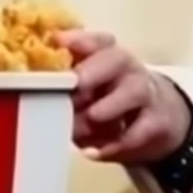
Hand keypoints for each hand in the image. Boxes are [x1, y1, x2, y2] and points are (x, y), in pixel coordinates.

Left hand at [59, 29, 191, 163]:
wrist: (156, 121)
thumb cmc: (109, 98)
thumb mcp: (89, 87)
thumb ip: (66, 83)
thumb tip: (35, 91)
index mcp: (106, 54)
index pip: (96, 40)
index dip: (78, 39)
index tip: (58, 43)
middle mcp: (128, 68)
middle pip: (115, 58)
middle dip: (92, 71)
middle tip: (73, 86)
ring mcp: (146, 93)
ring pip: (133, 91)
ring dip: (107, 107)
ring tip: (89, 120)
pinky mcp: (157, 123)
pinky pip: (139, 132)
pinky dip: (116, 144)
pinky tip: (94, 153)